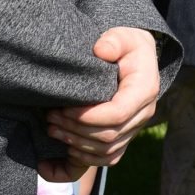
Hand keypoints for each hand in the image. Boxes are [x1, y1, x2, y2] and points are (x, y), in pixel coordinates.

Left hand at [41, 26, 163, 177]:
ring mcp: (135, 129)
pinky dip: (85, 159)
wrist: (137, 60)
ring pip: (106, 151)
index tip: (63, 108)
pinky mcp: (125, 138)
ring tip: (52, 129)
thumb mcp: (124, 35)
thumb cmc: (127, 46)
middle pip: (109, 136)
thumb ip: (114, 40)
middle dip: (75, 130)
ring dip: (75, 145)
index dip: (87, 117)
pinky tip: (64, 149)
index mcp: (145, 90)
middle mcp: (143, 114)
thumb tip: (101, 51)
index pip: (117, 114)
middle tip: (50, 117)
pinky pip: (108, 159)